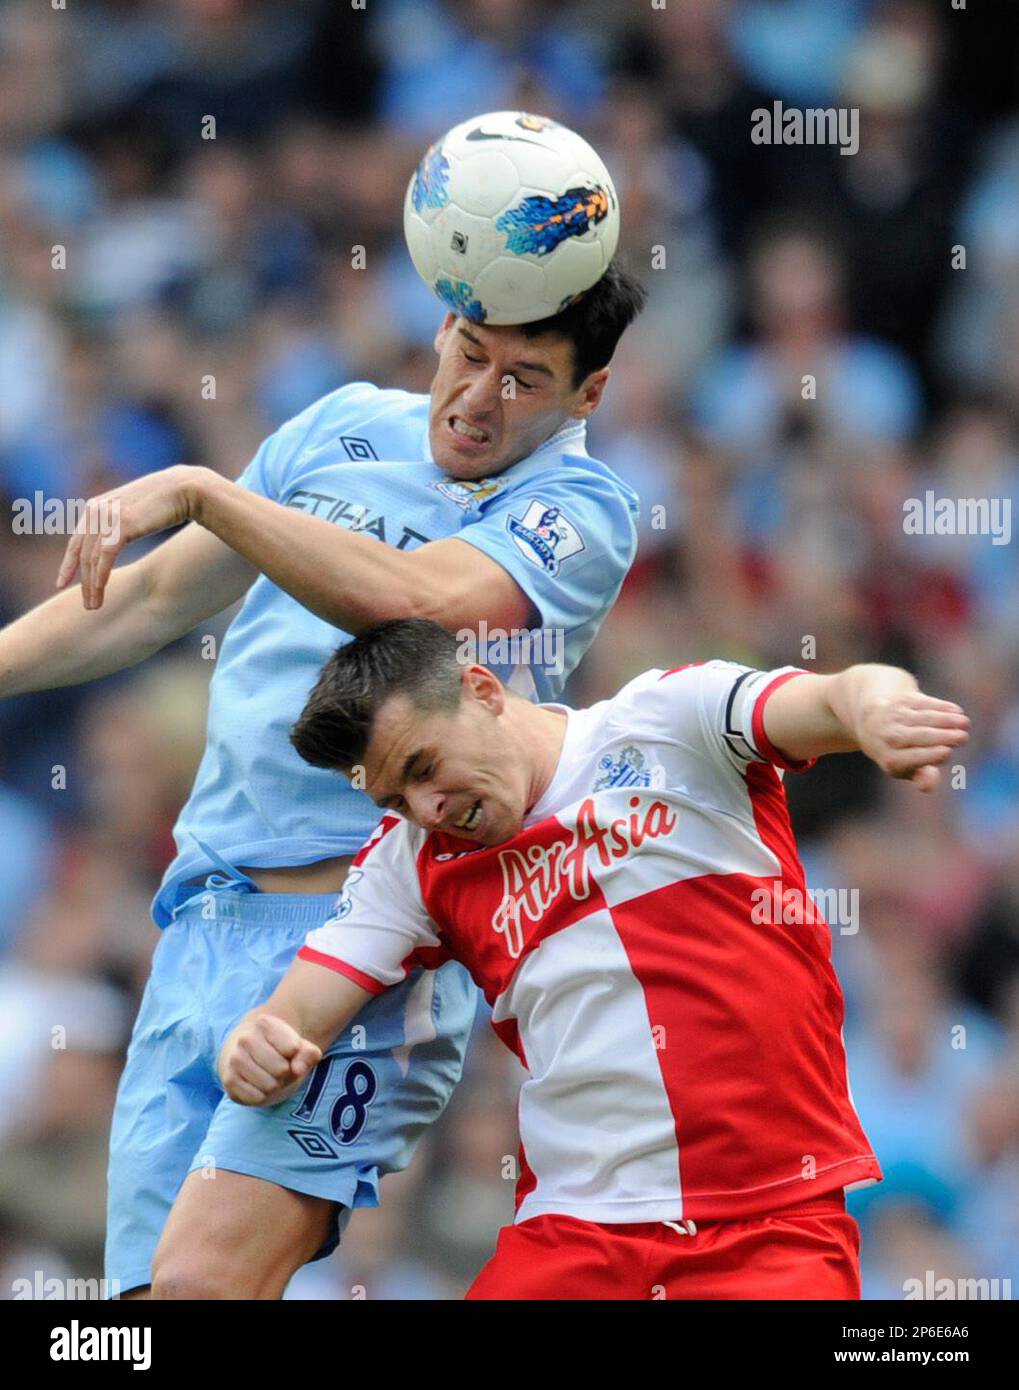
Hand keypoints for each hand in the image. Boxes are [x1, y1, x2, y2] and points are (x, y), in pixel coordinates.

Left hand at [56, 464, 208, 609]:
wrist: (184, 489)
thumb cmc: (163, 502)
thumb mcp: (131, 510)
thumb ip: (116, 522)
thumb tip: (113, 539)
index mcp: (94, 507)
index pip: (76, 541)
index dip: (68, 565)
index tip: (62, 583)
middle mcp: (96, 510)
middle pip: (82, 554)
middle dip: (82, 582)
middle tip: (87, 605)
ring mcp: (107, 516)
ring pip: (92, 559)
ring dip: (92, 586)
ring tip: (94, 606)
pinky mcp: (121, 525)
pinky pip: (105, 557)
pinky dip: (101, 576)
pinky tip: (101, 591)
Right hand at [218, 1012, 322, 1106]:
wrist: (246, 1054)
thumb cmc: (279, 1049)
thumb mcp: (299, 1047)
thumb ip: (309, 1054)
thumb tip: (298, 1069)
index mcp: (264, 1023)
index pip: (293, 1048)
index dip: (296, 1055)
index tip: (288, 1052)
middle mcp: (246, 1038)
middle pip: (281, 1069)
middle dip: (286, 1073)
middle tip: (280, 1068)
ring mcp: (235, 1059)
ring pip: (269, 1085)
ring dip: (275, 1086)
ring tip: (269, 1076)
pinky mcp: (229, 1080)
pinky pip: (256, 1097)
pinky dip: (262, 1096)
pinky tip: (258, 1085)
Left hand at [856, 691, 969, 792]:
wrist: (874, 724)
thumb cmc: (901, 753)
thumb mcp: (908, 769)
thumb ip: (922, 778)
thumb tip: (930, 786)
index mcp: (892, 760)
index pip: (913, 757)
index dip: (929, 754)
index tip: (947, 752)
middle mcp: (889, 737)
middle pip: (920, 736)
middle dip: (943, 736)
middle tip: (963, 738)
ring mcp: (894, 716)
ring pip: (924, 717)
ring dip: (946, 719)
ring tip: (965, 723)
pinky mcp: (902, 700)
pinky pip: (924, 703)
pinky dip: (941, 706)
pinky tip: (957, 711)